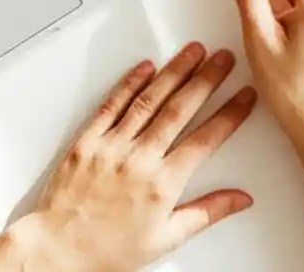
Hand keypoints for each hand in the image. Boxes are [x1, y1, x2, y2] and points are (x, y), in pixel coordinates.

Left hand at [1, 44, 256, 271]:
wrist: (58, 251)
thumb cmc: (108, 251)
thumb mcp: (167, 239)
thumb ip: (207, 212)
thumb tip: (240, 199)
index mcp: (162, 184)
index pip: (206, 139)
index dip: (230, 114)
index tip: (245, 95)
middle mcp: (138, 159)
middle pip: (181, 109)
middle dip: (207, 79)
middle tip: (224, 59)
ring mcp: (111, 146)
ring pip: (149, 100)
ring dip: (174, 71)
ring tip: (193, 52)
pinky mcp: (86, 141)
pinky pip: (111, 105)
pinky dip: (130, 83)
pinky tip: (146, 67)